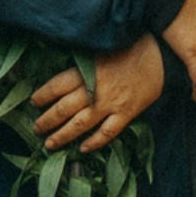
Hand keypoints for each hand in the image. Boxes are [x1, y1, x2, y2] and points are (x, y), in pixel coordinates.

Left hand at [31, 36, 164, 153]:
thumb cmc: (131, 47)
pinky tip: (83, 149)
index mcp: (87, 71)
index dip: (42, 96)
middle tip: (36, 128)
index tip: (34, 102)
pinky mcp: (126, 114)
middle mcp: (95, 90)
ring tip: (49, 145)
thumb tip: (63, 70)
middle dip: (47, 121)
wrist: (161, 56)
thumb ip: (83, 62)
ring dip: (63, 136)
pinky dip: (95, 142)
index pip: (56, 86)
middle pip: (64, 109)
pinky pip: (107, 132)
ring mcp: (110, 104)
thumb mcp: (101, 49)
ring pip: (81, 124)